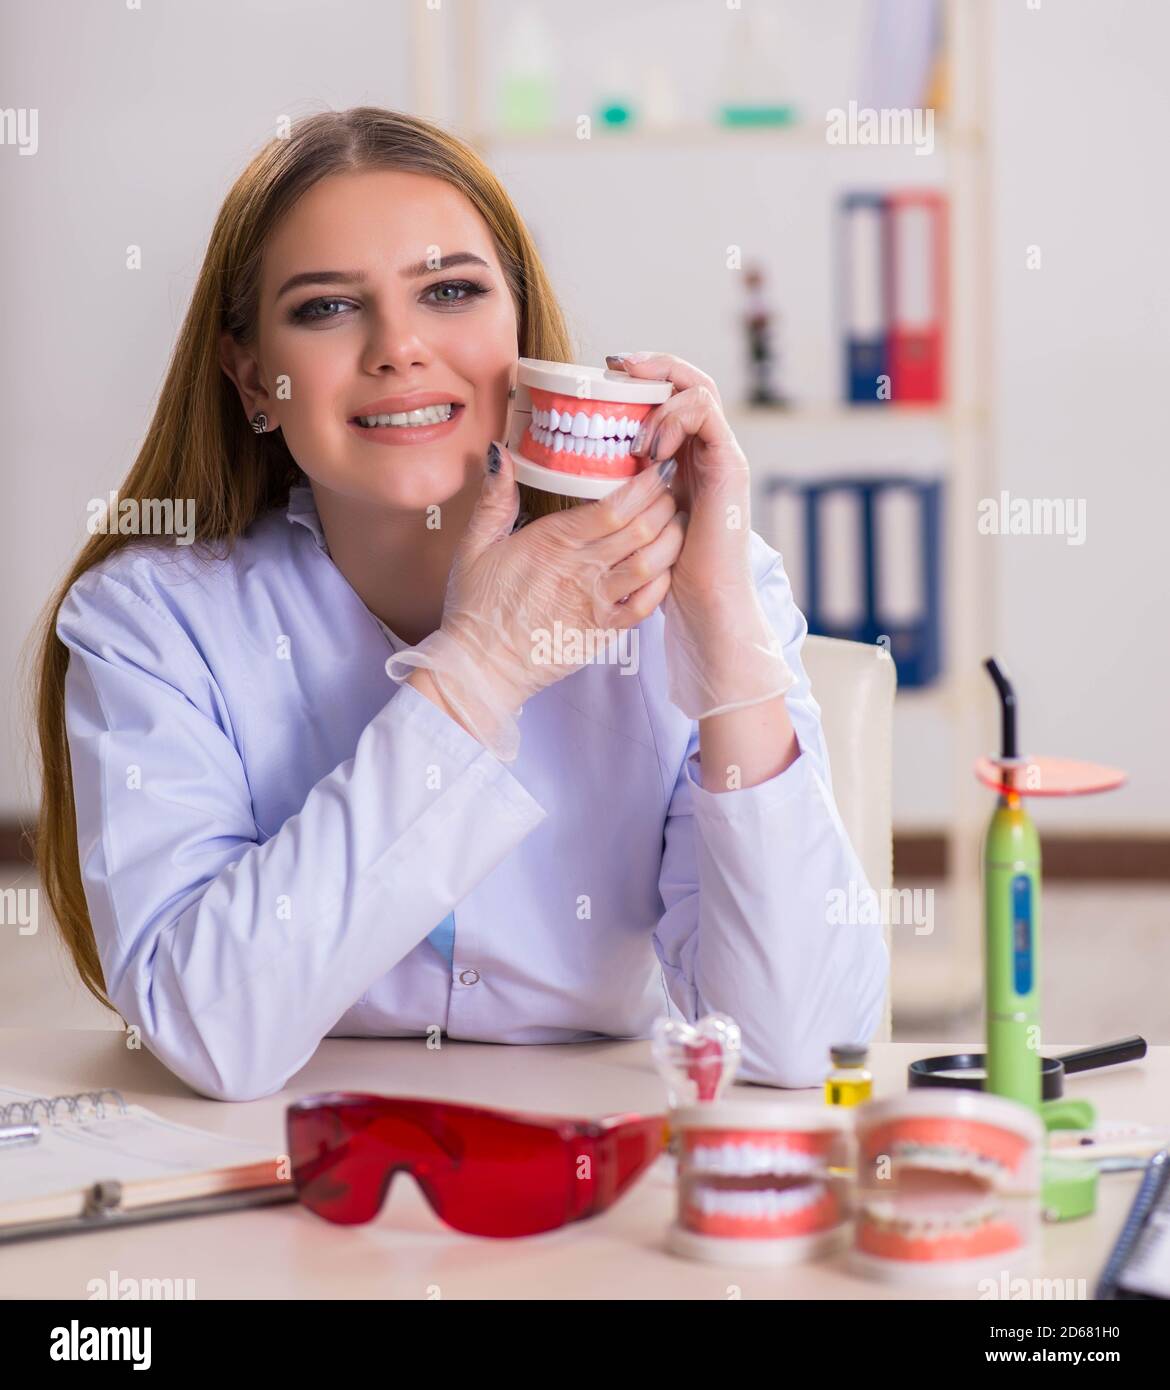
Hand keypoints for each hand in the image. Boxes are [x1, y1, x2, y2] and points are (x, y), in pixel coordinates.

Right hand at [386, 441, 685, 759]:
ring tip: (679, 521)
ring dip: (672, 540)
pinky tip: (667, 567)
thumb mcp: (474, 546)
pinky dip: (663, 583)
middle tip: (674, 488)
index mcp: (553, 543)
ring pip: (651, 565)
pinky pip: (646, 605)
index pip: (613, 508)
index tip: (659, 468)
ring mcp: (596, 603)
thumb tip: (500, 454)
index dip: (645, 486)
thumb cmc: (476, 609)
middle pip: (641, 530)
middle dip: (665, 504)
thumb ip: (494, 500)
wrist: (479, 669)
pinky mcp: (603, 632)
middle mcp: (581, 570)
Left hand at [606, 352, 795, 717]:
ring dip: (662, 395)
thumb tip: (522, 455)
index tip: (603, 371)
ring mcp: (719, 456)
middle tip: (615, 367)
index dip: (640, 374)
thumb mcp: (611, 520)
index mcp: (677, 459)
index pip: (665, 396)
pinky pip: (707, 415)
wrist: (700, 608)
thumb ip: (582, 484)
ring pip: (699, 390)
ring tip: (634, 426)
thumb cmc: (656, 573)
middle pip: (685, 382)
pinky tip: (650, 447)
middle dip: (652, 366)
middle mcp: (701, 451)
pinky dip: (676, 417)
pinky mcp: (729, 466)